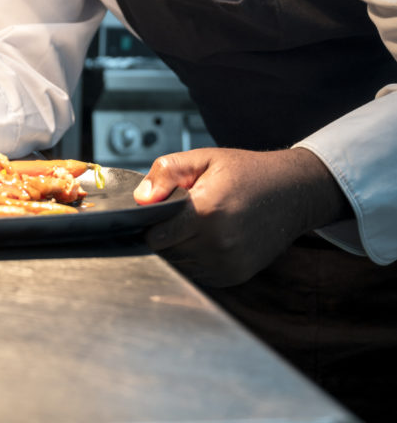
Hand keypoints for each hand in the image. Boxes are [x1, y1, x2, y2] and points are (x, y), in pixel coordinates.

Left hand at [133, 146, 350, 286]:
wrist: (292, 193)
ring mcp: (228, 264)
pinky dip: (195, 257)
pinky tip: (208, 236)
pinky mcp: (235, 275)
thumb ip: (167, 173)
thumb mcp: (204, 158)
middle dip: (164, 234)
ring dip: (179, 248)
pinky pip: (198, 272)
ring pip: (180, 265)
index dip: (148, 224)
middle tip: (178, 213)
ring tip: (196, 223)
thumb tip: (142, 198)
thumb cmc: (248, 173)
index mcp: (208, 211)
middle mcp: (219, 243)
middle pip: (166, 252)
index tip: (153, 213)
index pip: (157, 235)